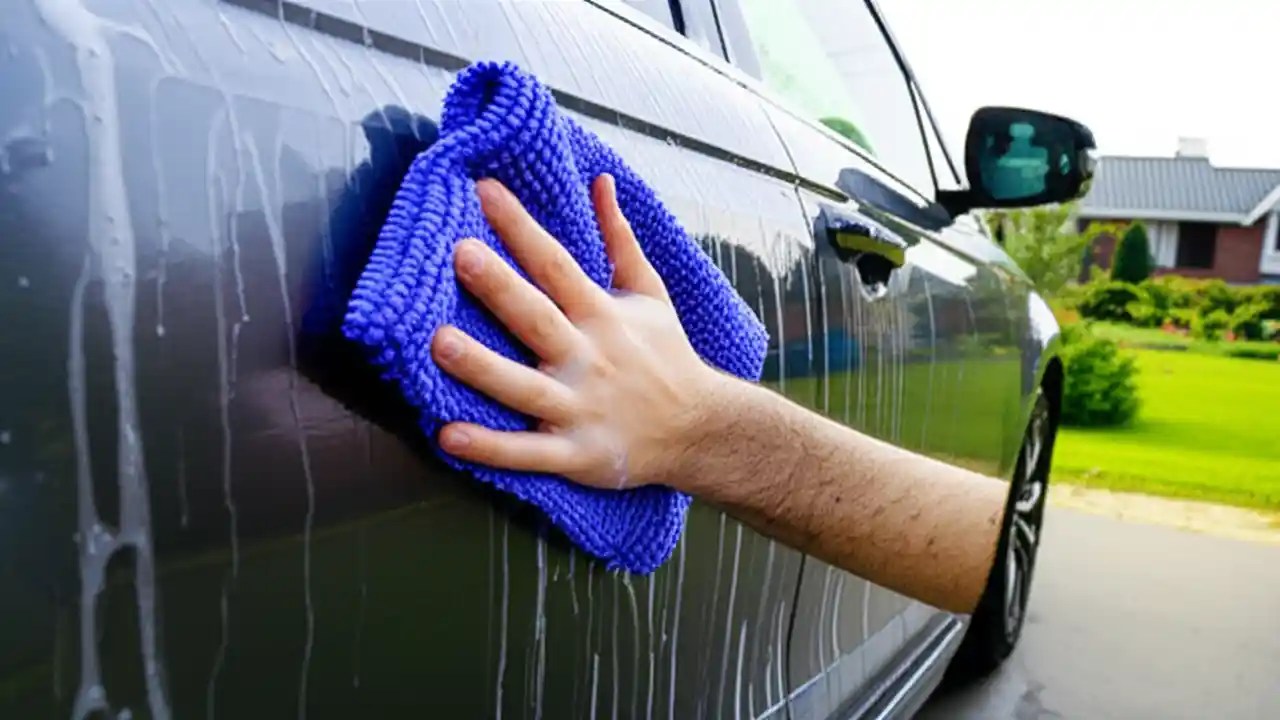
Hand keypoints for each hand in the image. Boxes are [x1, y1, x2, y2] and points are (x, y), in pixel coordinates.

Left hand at [431, 175, 725, 489]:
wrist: (699, 429)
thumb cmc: (665, 356)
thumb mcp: (650, 294)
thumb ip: (620, 240)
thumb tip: (599, 181)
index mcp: (602, 315)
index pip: (556, 264)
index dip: (521, 227)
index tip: (484, 191)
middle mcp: (589, 358)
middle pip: (538, 318)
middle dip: (500, 287)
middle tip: (460, 253)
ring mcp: (580, 409)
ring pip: (524, 387)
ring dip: (481, 368)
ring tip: (438, 343)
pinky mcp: (575, 454)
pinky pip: (526, 452)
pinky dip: (489, 447)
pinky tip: (446, 435)